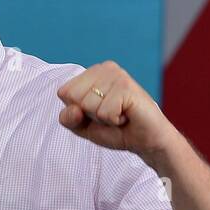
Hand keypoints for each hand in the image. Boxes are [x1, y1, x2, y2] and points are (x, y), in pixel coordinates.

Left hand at [56, 60, 178, 162]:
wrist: (146, 141)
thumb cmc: (116, 130)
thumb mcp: (83, 127)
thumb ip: (69, 118)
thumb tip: (74, 109)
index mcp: (92, 73)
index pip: (63, 92)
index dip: (77, 111)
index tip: (98, 113)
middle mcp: (104, 68)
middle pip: (73, 97)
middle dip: (89, 114)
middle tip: (111, 114)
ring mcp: (116, 74)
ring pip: (87, 105)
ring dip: (103, 118)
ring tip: (120, 114)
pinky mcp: (126, 86)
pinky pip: (104, 112)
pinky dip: (114, 120)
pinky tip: (127, 115)